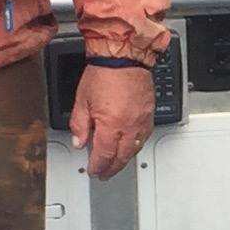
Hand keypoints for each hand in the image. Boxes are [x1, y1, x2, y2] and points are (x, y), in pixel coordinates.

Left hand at [70, 63, 153, 179]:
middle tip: (104, 173)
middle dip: (111, 168)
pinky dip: (136, 146)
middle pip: (121, 157)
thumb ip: (80, 124)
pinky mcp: (149, 114)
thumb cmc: (104, 73)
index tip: (93, 170)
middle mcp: (129, 126)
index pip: (104, 155)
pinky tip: (131, 147)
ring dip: (124, 160)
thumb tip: (79, 141)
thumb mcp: (82, 100)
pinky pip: (144, 137)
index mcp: (111, 124)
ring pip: (135, 149)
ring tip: (116, 164)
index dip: (97, 166)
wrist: (124, 56)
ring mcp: (141, 121)